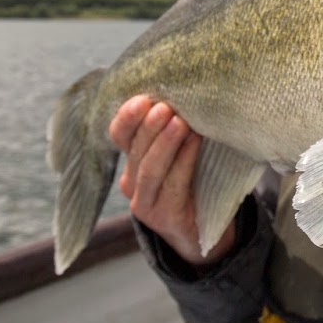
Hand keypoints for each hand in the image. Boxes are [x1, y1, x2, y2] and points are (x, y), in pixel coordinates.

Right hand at [108, 95, 236, 269]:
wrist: (203, 230)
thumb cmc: (194, 181)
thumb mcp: (179, 152)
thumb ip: (175, 128)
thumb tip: (188, 92)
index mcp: (132, 161)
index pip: (120, 135)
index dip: (127, 117)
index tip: (142, 98)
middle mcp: (131, 182)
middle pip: (135, 150)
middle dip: (149, 126)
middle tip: (164, 106)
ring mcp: (145, 203)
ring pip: (150, 169)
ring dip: (165, 143)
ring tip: (180, 122)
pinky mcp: (164, 217)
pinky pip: (173, 184)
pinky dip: (185, 160)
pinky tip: (196, 142)